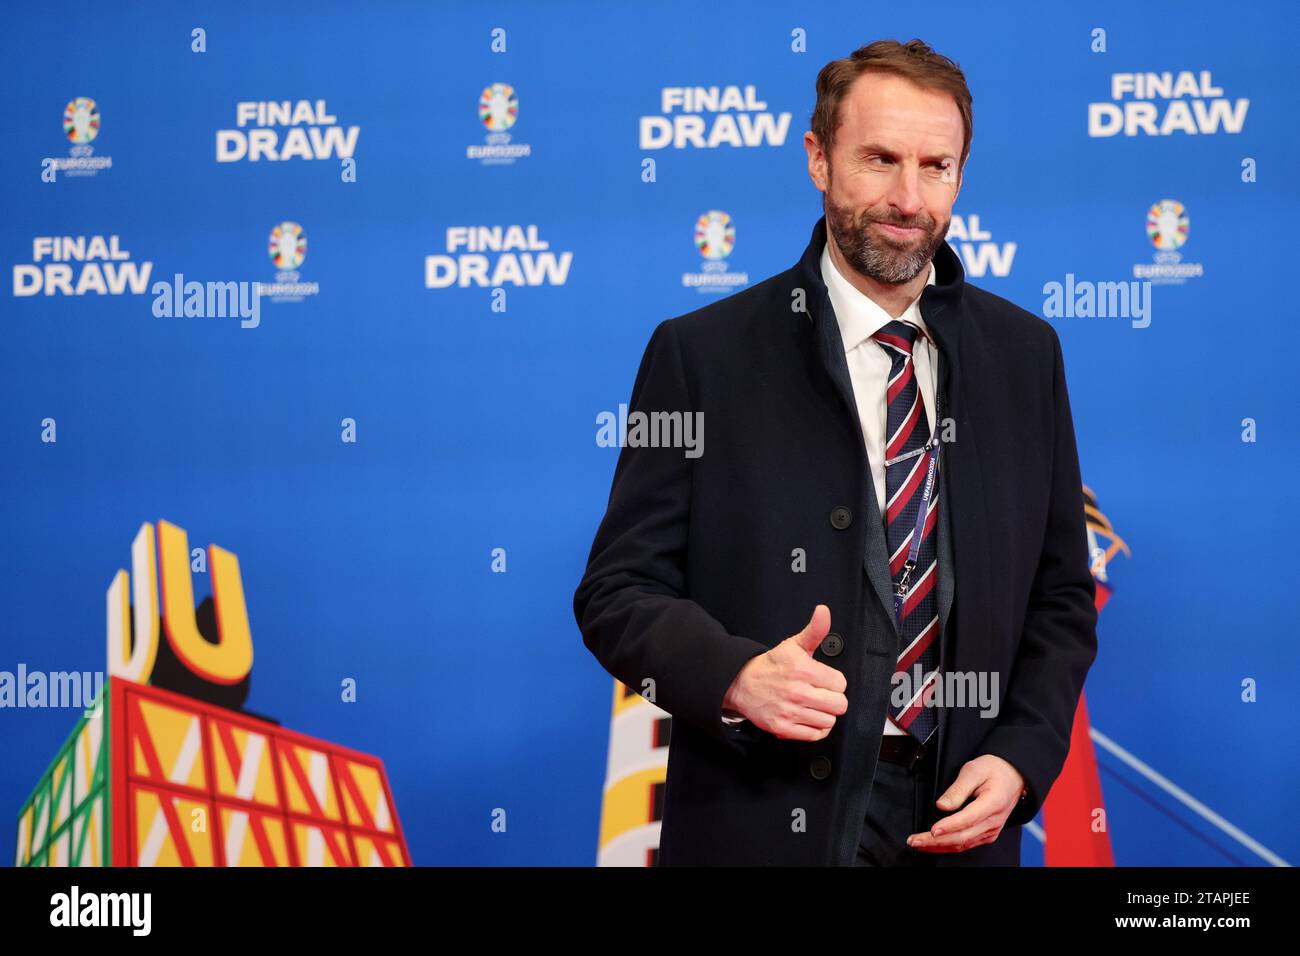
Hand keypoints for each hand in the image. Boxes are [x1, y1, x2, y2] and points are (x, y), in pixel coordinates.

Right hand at [721, 605, 847, 741]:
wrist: (742, 683)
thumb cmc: (771, 665)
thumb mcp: (794, 645)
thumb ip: (815, 630)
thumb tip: (824, 611)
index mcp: (803, 670)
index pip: (841, 684)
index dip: (834, 682)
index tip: (824, 680)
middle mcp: (797, 692)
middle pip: (839, 705)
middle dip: (833, 699)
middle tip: (821, 694)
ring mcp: (790, 712)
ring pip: (829, 721)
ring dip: (824, 714)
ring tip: (813, 705)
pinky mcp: (783, 728)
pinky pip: (815, 735)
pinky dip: (815, 729)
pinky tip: (808, 717)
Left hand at [906, 754, 1024, 852]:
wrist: (1013, 776)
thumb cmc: (993, 770)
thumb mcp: (974, 770)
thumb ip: (958, 789)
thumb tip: (942, 805)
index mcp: (992, 804)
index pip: (968, 819)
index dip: (948, 826)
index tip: (932, 830)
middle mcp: (993, 822)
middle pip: (962, 837)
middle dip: (936, 841)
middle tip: (914, 840)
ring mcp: (991, 831)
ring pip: (963, 844)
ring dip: (939, 847)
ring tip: (918, 844)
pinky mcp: (987, 834)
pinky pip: (966, 844)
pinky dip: (948, 846)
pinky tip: (934, 844)